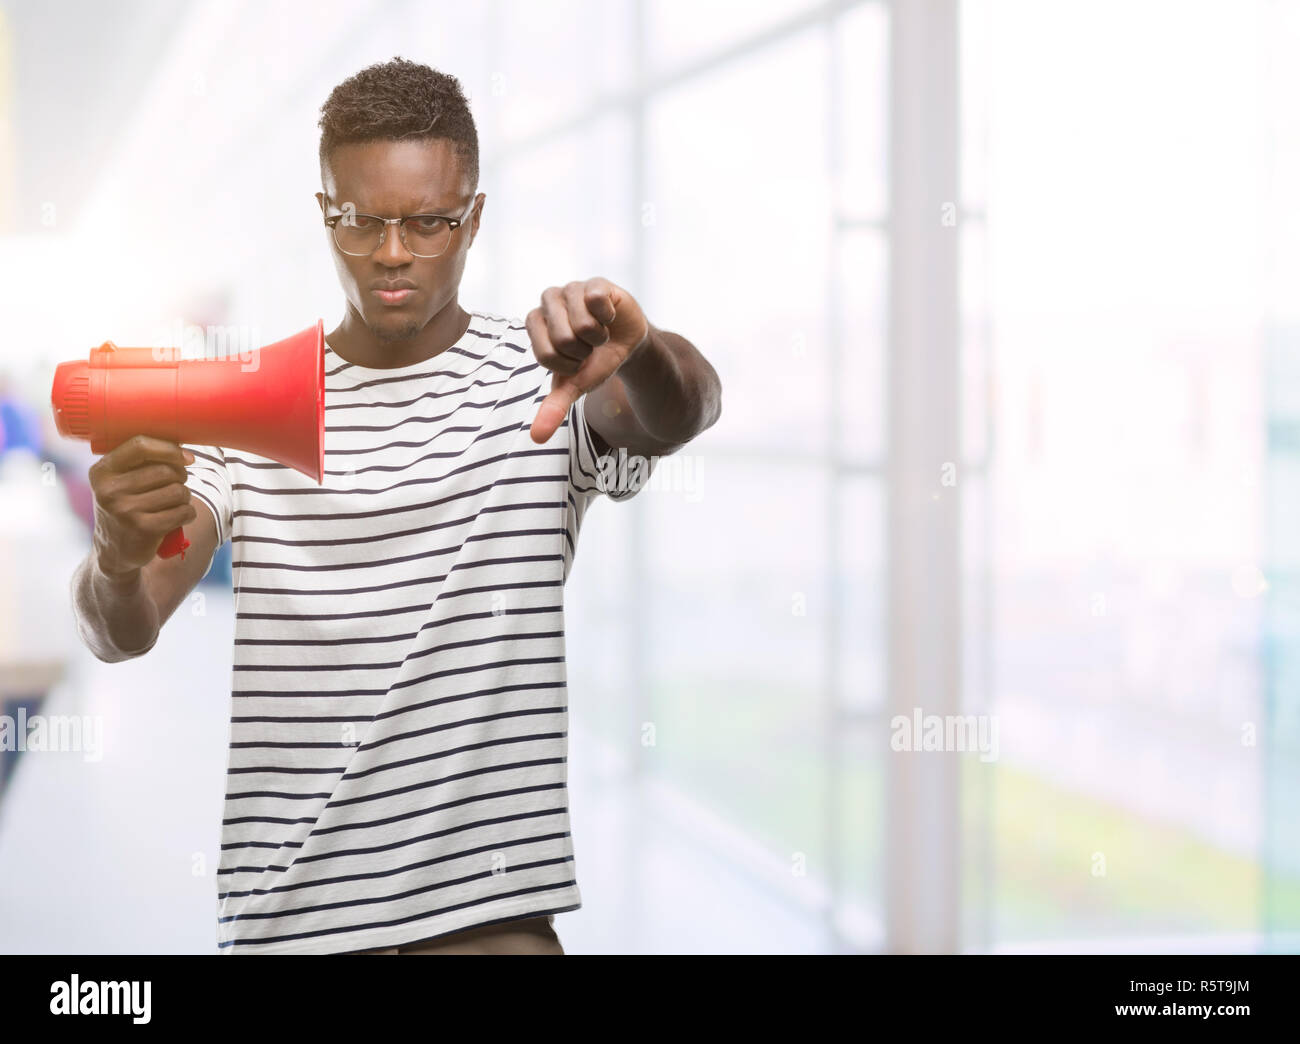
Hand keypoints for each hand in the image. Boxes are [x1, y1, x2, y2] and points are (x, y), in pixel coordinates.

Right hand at [89, 435, 197, 575]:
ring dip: (185, 497)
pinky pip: (183, 512)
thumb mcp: (120, 482)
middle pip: (166, 471)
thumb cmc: (126, 507)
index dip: (169, 448)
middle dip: (181, 477)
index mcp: (102, 471)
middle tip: (176, 486)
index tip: (186, 457)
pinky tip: (177, 518)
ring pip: (178, 491)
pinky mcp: (143, 529)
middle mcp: (109, 490)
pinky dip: (188, 514)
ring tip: (173, 504)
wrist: (114, 551)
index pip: (140, 445)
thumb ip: (140, 462)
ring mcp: (125, 510)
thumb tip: (182, 446)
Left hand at [525, 277, 649, 442]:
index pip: (546, 354)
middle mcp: (547, 300)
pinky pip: (597, 302)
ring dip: (599, 337)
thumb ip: (554, 407)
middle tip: (590, 346)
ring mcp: (570, 288)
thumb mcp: (574, 384)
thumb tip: (536, 438)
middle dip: (585, 352)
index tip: (576, 361)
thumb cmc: (593, 361)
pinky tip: (609, 315)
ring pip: (583, 325)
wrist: (626, 343)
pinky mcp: (594, 283)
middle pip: (564, 340)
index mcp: (534, 322)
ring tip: (599, 332)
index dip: (568, 366)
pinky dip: (609, 318)